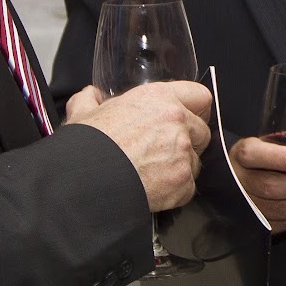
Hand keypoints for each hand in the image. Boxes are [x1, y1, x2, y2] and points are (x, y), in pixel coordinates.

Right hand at [65, 81, 212, 211]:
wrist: (84, 181)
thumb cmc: (85, 146)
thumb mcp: (83, 112)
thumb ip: (91, 99)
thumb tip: (92, 95)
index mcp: (159, 98)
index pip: (200, 96)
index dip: (195, 109)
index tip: (190, 118)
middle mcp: (176, 121)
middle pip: (202, 131)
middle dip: (188, 141)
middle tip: (165, 150)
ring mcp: (182, 152)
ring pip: (195, 160)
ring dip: (179, 167)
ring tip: (153, 172)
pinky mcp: (182, 181)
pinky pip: (188, 187)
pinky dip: (173, 191)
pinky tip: (153, 188)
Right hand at [228, 136, 285, 233]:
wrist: (240, 180)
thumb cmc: (267, 160)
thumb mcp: (283, 147)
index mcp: (244, 154)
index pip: (253, 154)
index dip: (277, 158)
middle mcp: (240, 179)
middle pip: (270, 186)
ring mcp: (246, 204)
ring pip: (277, 208)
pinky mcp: (255, 223)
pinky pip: (280, 223)